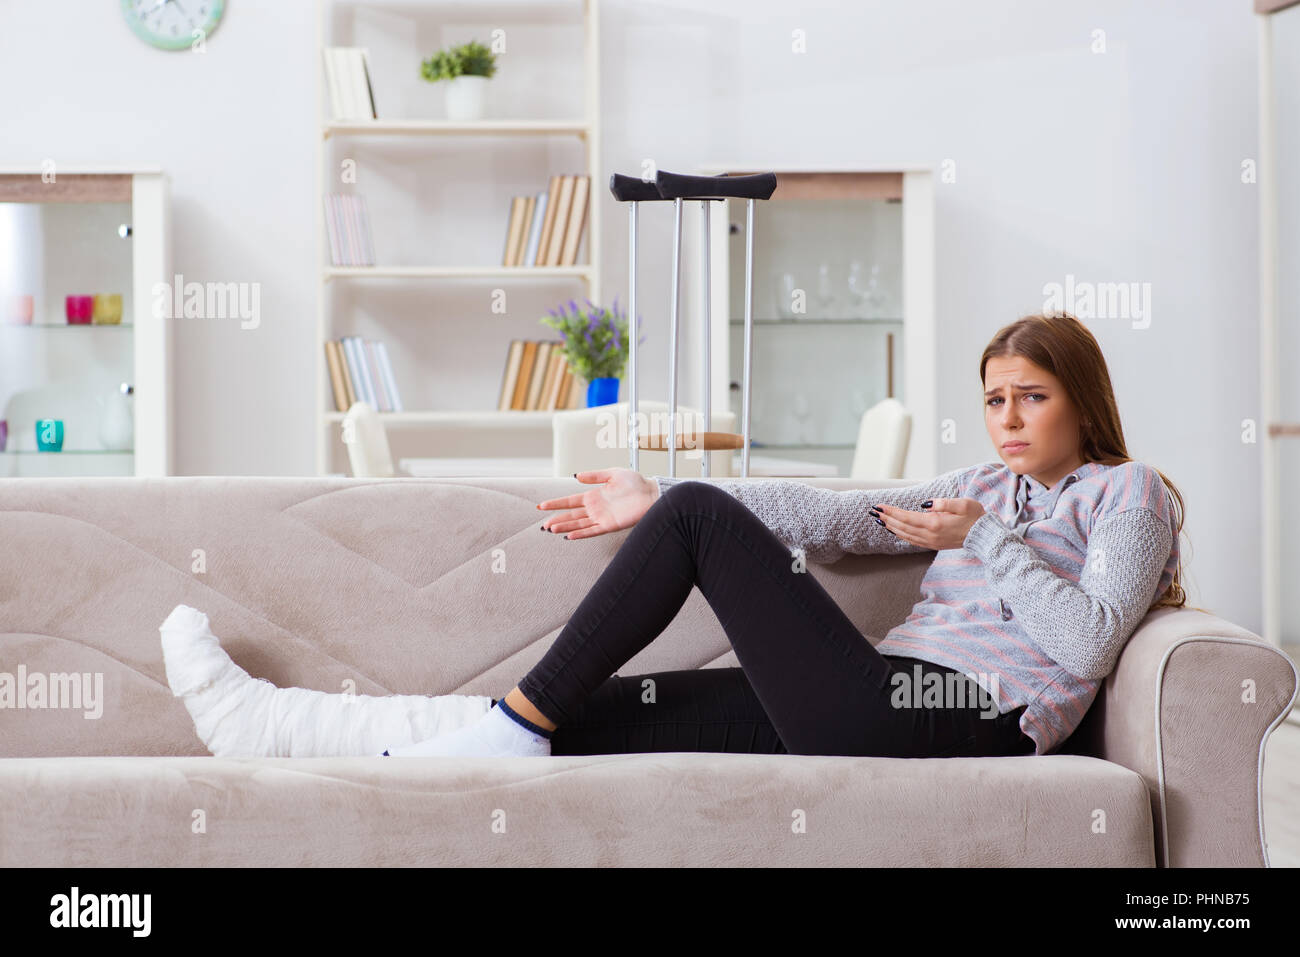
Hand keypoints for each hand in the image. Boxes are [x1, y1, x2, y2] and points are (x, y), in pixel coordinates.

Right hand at [536, 468, 657, 539]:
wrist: (651, 493)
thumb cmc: (636, 483)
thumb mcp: (612, 473)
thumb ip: (594, 476)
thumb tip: (576, 476)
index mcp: (593, 496)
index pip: (570, 501)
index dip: (555, 504)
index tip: (541, 506)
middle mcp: (595, 508)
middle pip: (571, 515)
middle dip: (556, 519)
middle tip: (542, 525)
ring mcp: (601, 518)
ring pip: (578, 524)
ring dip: (565, 527)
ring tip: (550, 530)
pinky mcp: (610, 525)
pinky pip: (592, 531)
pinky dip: (581, 533)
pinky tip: (569, 536)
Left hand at [873, 498, 986, 549]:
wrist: (985, 536)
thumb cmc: (976, 517)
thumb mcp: (963, 504)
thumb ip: (944, 503)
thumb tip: (926, 504)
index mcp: (935, 523)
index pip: (906, 517)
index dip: (891, 511)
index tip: (879, 506)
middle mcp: (930, 535)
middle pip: (902, 526)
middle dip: (887, 518)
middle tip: (874, 511)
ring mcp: (931, 541)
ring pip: (905, 535)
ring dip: (891, 527)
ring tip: (880, 520)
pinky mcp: (934, 544)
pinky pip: (912, 540)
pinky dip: (900, 535)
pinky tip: (895, 530)